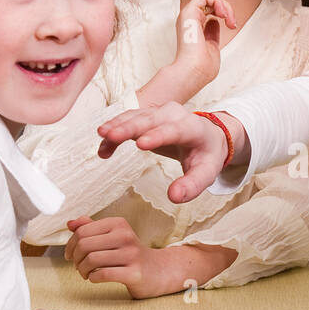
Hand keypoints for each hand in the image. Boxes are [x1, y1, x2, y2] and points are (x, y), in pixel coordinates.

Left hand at [64, 215, 167, 297]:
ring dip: (82, 270)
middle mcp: (126, 236)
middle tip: (78, 266)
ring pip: (92, 260)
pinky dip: (93, 278)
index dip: (70, 245)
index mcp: (118, 224)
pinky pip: (103, 274)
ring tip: (86, 273)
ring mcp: (132, 254)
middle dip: (76, 258)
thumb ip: (91, 228)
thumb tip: (70, 224)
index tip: (70, 254)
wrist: (157, 270)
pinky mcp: (134, 273)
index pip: (82, 231)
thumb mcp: (112, 235)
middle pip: (85, 245)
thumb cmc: (130, 254)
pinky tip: (95, 278)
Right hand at [96, 101, 233, 203]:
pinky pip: (128, 120)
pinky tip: (104, 148)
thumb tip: (173, 197)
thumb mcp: (206, 173)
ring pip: (135, 116)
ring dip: (117, 126)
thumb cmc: (206, 156)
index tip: (140, 144)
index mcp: (192, 127)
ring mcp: (159, 112)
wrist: (207, 137)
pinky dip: (115, 131)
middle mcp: (174, 115)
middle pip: (149, 119)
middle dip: (129, 127)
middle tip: (109, 135)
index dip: (157, 136)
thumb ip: (192, 186)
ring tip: (101, 137)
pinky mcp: (147, 116)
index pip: (174, 130)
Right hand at [174, 0, 235, 88]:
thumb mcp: (212, 48)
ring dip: (223, 4)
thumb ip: (213, 35)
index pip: (208, 13)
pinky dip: (217, 1)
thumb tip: (215, 23)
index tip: (232, 26)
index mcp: (193, 30)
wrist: (193, 72)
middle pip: (209, 4)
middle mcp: (189, 21)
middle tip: (232, 23)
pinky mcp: (189, 12)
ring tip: (228, 17)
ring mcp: (188, 16)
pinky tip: (223, 14)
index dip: (224, 15)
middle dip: (226, 9)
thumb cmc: (202, 68)